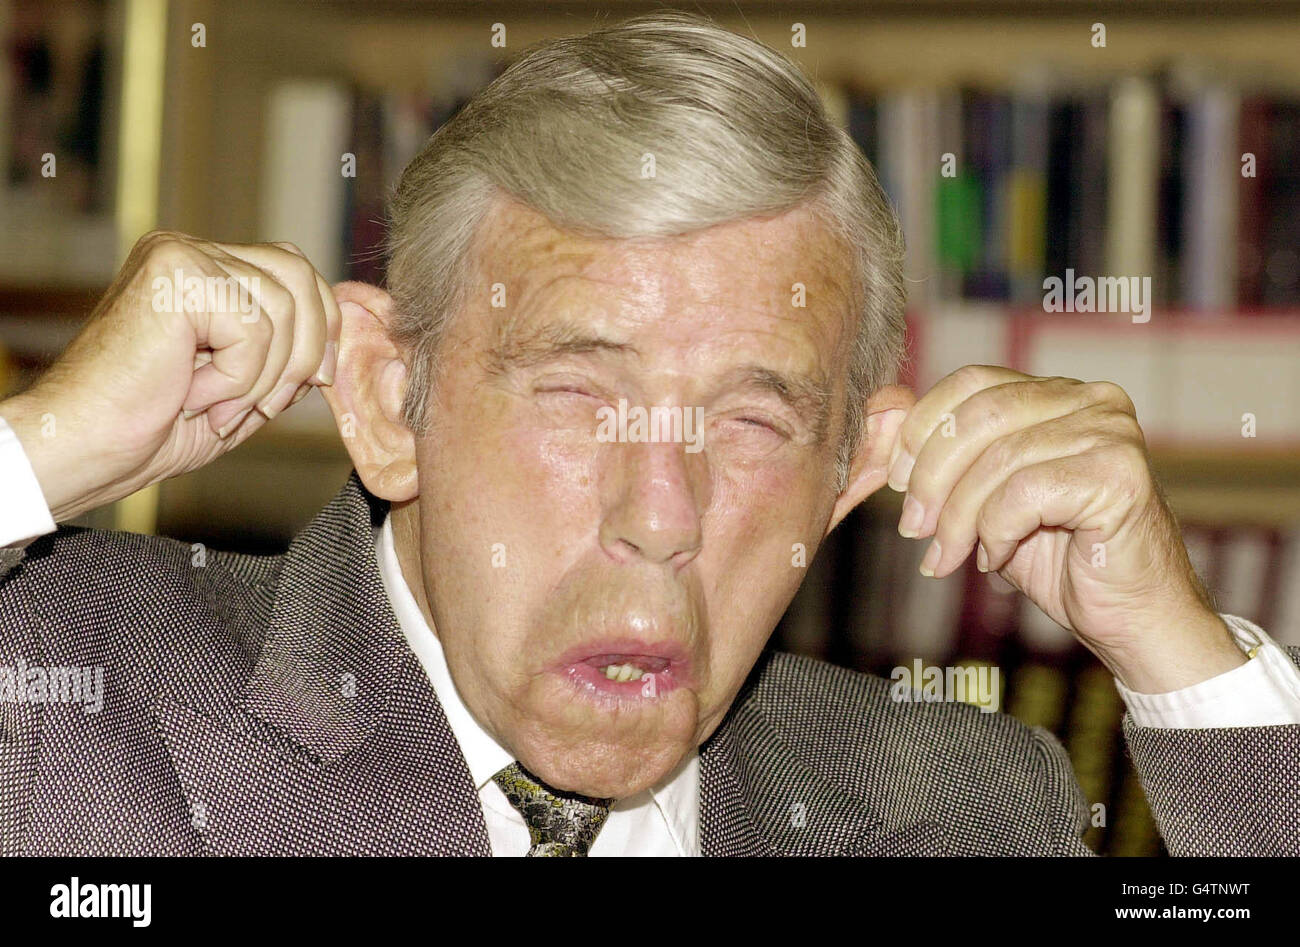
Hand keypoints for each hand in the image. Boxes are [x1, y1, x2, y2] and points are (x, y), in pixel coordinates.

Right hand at [0, 231, 339, 520]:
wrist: (85, 449)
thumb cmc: (152, 427)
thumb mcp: (244, 387)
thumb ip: (286, 356)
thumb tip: (337, 341)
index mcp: (203, 269)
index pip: (296, 274)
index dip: (321, 329)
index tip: (308, 384)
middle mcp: (189, 250)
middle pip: (299, 277)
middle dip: (304, 351)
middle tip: (265, 405)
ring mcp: (180, 256)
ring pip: (283, 307)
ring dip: (263, 377)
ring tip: (217, 406)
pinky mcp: (175, 276)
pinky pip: (253, 329)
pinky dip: (236, 379)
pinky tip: (194, 396)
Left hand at [887, 365, 1243, 692]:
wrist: (1130, 620)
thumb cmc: (1056, 559)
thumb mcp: (981, 498)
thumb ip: (938, 452)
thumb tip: (880, 408)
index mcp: (1059, 393)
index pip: (972, 383)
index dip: (922, 428)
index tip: (898, 481)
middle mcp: (1092, 399)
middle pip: (979, 416)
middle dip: (932, 477)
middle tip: (914, 528)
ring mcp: (1111, 432)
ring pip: (996, 461)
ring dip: (958, 519)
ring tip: (949, 557)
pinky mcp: (1119, 474)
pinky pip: (1023, 494)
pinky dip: (995, 532)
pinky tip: (996, 559)